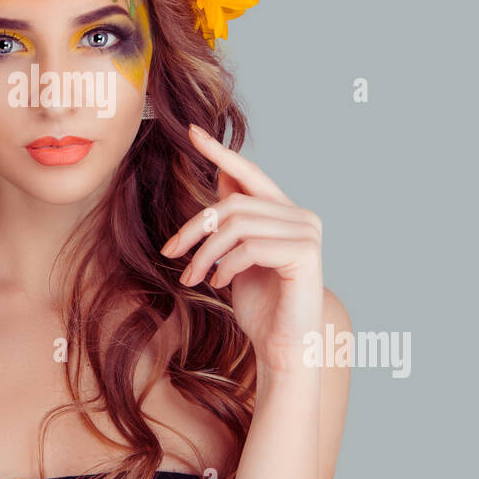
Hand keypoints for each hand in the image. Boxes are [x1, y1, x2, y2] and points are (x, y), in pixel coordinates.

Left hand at [161, 123, 324, 374]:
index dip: (220, 153)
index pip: (250, 174)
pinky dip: (225, 266)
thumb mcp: (236, 256)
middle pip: (233, 204)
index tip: (192, 131)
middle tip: (171, 253)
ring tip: (192, 277)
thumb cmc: (260, 305)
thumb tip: (220, 178)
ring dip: (204, 253)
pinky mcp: (305, 253)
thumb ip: (234, 220)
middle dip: (194, 228)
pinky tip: (220, 284)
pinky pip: (249, 247)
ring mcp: (307, 232)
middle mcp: (302, 216)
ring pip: (237, 225)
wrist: (283, 347)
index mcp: (286, 212)